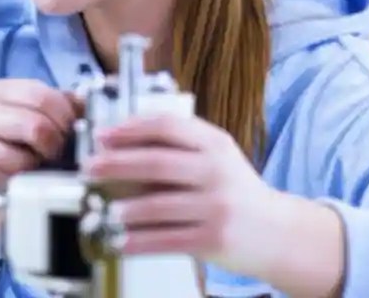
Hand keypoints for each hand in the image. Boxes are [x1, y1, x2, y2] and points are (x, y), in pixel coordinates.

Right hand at [0, 79, 79, 189]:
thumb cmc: (23, 147)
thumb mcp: (46, 120)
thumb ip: (67, 107)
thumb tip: (87, 102)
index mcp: (0, 92)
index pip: (41, 96)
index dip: (65, 117)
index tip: (72, 132)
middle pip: (33, 125)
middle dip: (55, 146)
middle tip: (59, 156)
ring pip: (18, 158)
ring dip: (36, 170)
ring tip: (39, 170)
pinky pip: (0, 180)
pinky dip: (16, 185)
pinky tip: (20, 183)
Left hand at [82, 112, 292, 279]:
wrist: (279, 233)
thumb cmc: (236, 191)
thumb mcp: (218, 157)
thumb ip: (181, 144)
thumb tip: (122, 140)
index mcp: (215, 145)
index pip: (168, 127)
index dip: (130, 129)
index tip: (103, 135)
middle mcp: (217, 172)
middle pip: (157, 163)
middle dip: (116, 164)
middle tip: (89, 168)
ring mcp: (217, 207)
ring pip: (159, 206)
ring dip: (125, 209)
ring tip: (104, 209)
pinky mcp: (214, 240)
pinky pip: (167, 240)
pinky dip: (139, 242)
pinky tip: (121, 241)